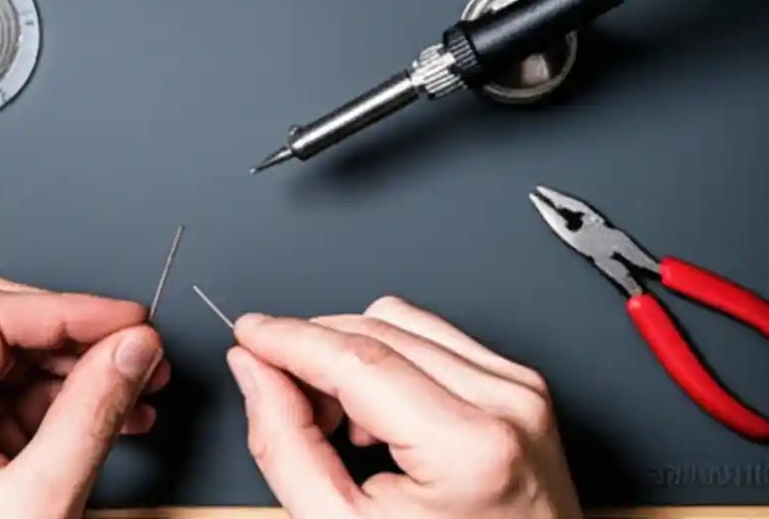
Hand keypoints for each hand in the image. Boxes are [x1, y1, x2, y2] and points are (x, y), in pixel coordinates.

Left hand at [0, 273, 168, 518]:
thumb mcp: (34, 506)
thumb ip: (89, 416)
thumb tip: (132, 348)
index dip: (69, 310)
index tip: (131, 321)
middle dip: (76, 333)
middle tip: (137, 347)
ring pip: (14, 358)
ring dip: (82, 366)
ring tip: (141, 384)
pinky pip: (19, 397)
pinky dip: (71, 399)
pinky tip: (120, 413)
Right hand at [227, 296, 581, 518]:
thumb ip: (285, 446)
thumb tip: (255, 370)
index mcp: (470, 447)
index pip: (355, 358)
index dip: (288, 338)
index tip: (248, 332)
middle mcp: (504, 404)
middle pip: (375, 329)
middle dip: (312, 351)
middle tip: (282, 397)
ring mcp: (520, 390)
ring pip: (401, 321)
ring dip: (349, 355)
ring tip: (341, 421)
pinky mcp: (520, 385)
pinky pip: (433, 335)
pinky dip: (389, 361)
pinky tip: (379, 416)